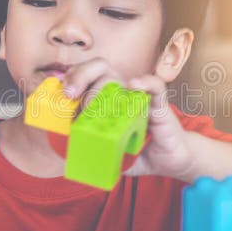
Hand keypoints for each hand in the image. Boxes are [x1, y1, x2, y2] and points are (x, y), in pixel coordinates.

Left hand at [62, 59, 194, 178]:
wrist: (168, 162)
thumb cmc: (138, 153)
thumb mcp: (108, 154)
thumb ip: (92, 152)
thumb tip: (69, 157)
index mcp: (106, 100)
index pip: (87, 77)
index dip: (73, 78)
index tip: (63, 93)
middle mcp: (120, 94)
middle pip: (99, 68)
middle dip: (80, 76)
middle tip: (71, 95)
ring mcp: (138, 98)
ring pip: (118, 77)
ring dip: (100, 87)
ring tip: (92, 105)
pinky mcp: (158, 106)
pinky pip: (154, 87)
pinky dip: (144, 82)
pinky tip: (133, 85)